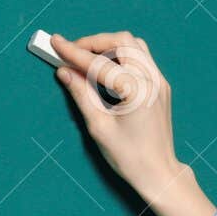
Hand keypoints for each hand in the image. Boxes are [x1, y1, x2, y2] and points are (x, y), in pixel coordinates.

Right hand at [48, 31, 190, 203]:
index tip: (55, 43)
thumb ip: (81, 94)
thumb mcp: (99, 127)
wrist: (159, 173)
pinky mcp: (161, 86)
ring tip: (88, 59)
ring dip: (109, 46)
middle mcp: (153, 80)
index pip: (100, 64)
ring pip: (133, 45)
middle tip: (72, 52)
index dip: (74, 53)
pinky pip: (141, 58)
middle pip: (122, 41)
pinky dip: (121, 56)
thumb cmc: (130, 158)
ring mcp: (160, 81)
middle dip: (94, 42)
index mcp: (137, 91)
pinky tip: (106, 68)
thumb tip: (64, 71)